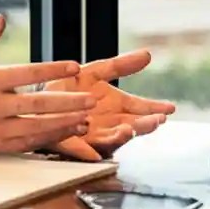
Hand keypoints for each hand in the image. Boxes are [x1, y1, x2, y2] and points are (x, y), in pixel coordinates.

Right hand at [0, 14, 95, 157]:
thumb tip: (0, 19)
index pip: (28, 73)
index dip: (53, 70)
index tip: (74, 66)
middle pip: (38, 104)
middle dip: (68, 101)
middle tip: (92, 98)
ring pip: (37, 127)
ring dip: (64, 123)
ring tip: (86, 118)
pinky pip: (26, 143)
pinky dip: (48, 139)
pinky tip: (64, 134)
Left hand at [43, 49, 176, 160]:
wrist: (40, 98)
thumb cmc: (69, 86)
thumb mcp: (96, 71)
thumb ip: (121, 65)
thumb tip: (148, 54)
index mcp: (116, 108)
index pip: (140, 110)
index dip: (155, 109)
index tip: (169, 108)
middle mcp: (107, 124)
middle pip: (130, 127)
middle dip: (144, 126)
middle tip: (157, 121)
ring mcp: (90, 136)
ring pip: (109, 140)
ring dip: (120, 137)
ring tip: (128, 130)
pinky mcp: (68, 142)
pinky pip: (77, 150)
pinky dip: (85, 152)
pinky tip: (92, 154)